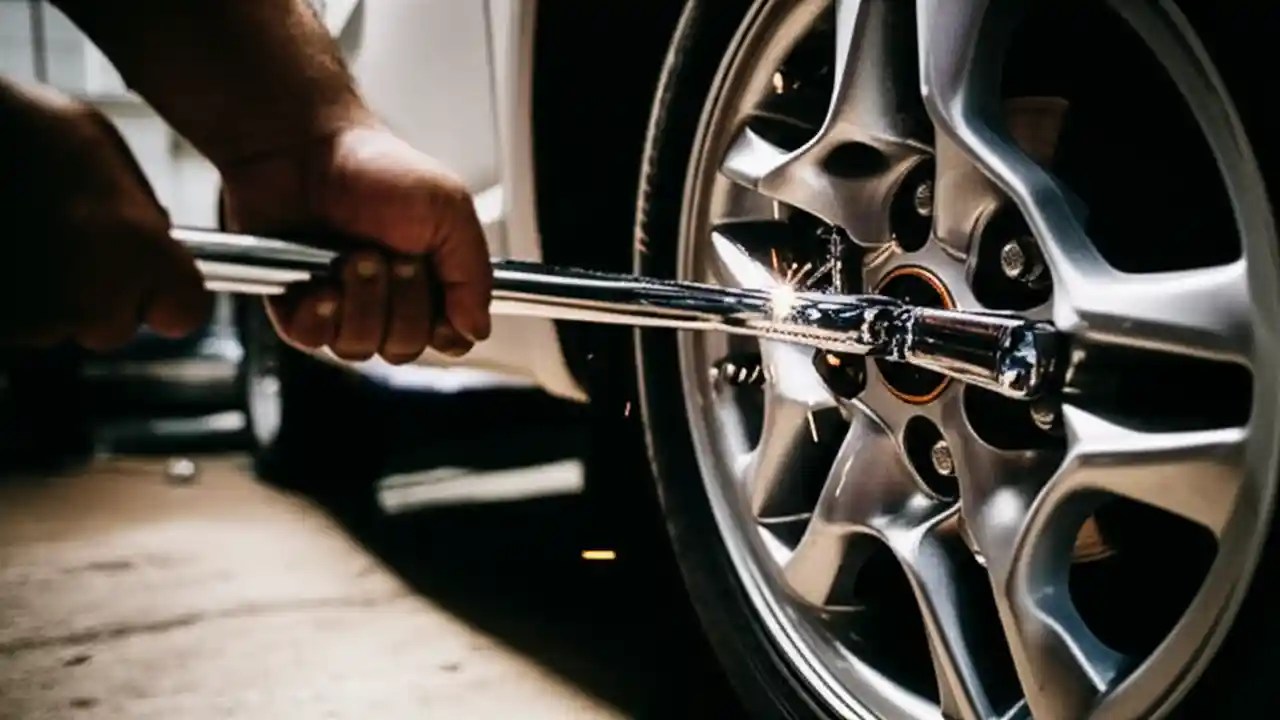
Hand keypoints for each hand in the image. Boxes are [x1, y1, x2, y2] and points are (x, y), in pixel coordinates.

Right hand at [0, 81, 210, 348]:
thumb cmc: (20, 129)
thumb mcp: (100, 147)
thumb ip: (139, 205)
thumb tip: (158, 236)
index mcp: (137, 250)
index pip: (185, 311)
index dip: (171, 296)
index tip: (156, 279)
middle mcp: (91, 297)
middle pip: (115, 326)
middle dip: (100, 295)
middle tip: (69, 243)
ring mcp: (36, 321)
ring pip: (60, 327)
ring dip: (51, 295)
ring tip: (28, 237)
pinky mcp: (0, 329)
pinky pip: (18, 326)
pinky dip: (14, 297)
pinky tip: (10, 248)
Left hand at [221, 123, 492, 362]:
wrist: (303, 147)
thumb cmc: (375, 167)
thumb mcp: (449, 208)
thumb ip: (474, 275)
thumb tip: (478, 329)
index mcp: (430, 281)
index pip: (449, 339)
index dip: (444, 327)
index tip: (437, 293)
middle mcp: (387, 300)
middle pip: (405, 348)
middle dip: (399, 302)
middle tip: (388, 255)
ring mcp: (341, 307)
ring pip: (359, 348)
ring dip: (360, 301)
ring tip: (351, 255)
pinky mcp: (296, 308)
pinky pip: (312, 340)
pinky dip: (318, 314)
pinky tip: (319, 282)